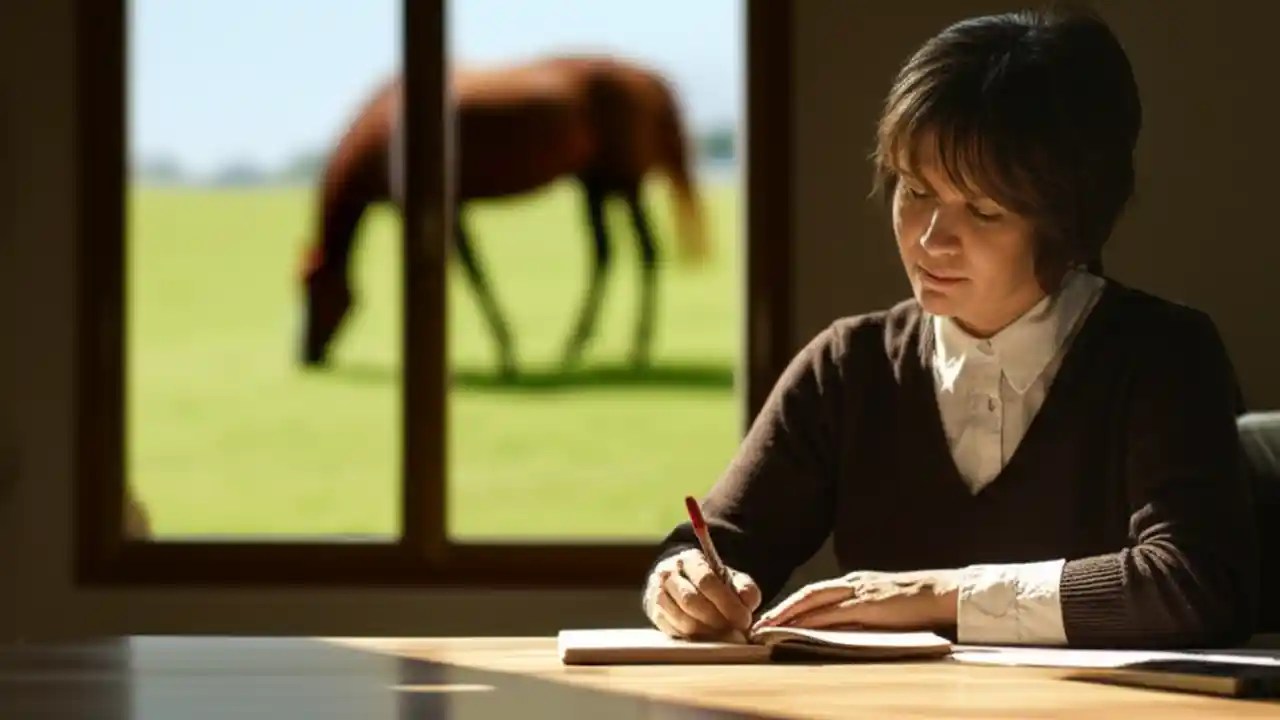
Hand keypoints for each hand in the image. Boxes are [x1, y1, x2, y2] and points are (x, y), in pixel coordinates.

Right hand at [644, 548, 761, 639]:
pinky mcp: (655, 614)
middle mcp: (668, 573)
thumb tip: (747, 602)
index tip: (744, 619)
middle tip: (735, 631)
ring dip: (708, 632)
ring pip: (683, 620)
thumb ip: (745, 589)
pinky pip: (675, 632)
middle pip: (691, 601)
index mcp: (690, 559)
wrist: (683, 584)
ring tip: (724, 635)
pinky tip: (708, 637)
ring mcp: (658, 594)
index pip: (706, 580)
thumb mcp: (733, 579)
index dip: (727, 603)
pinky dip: (695, 638)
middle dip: (718, 620)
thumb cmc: (713, 583)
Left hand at [753, 570, 959, 631]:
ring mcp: (860, 593)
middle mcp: (853, 584)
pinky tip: (796, 628)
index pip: (816, 593)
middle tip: (758, 623)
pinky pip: (833, 614)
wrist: (947, 593)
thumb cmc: (921, 604)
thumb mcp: (885, 607)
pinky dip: (810, 620)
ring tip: (768, 627)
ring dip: (788, 614)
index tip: (772, 617)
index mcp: (857, 583)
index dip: (792, 605)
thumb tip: (839, 631)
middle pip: (808, 595)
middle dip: (781, 609)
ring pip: (814, 601)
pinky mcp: (869, 605)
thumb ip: (863, 614)